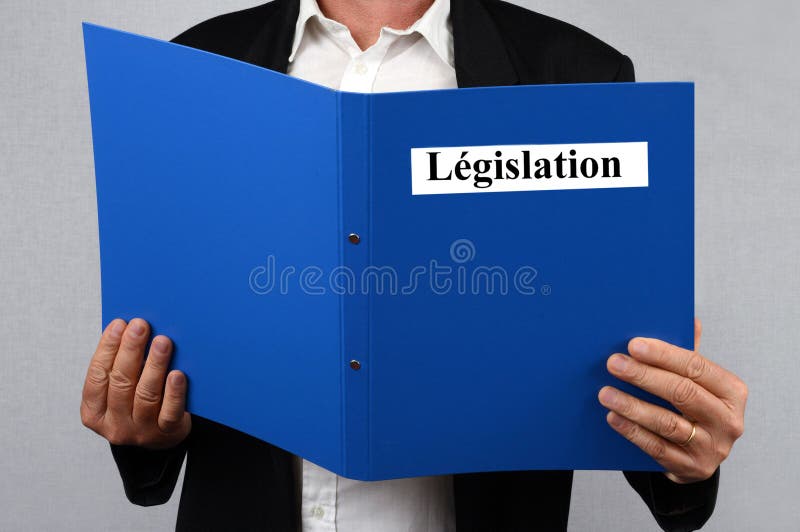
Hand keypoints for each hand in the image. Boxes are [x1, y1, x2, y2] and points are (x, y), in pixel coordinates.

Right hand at [80, 318, 190, 448]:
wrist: (163, 437)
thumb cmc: (138, 402)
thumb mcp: (122, 388)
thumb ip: (121, 366)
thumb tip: (132, 329)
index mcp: (94, 412)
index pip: (97, 376)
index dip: (107, 348)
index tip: (119, 324)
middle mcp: (115, 425)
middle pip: (121, 383)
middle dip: (130, 350)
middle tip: (141, 325)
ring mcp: (140, 432)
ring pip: (145, 395)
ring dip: (154, 365)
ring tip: (162, 342)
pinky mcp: (166, 434)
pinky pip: (169, 412)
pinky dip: (173, 392)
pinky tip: (177, 374)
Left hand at [598, 318, 746, 483]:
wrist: (696, 456)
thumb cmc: (692, 408)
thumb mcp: (697, 382)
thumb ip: (689, 355)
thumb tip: (689, 318)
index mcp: (732, 391)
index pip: (696, 367)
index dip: (664, 355)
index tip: (633, 345)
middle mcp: (728, 420)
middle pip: (682, 393)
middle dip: (644, 376)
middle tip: (613, 364)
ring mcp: (711, 447)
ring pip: (667, 422)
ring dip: (632, 405)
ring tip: (605, 392)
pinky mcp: (691, 468)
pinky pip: (656, 448)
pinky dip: (632, 431)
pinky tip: (613, 417)